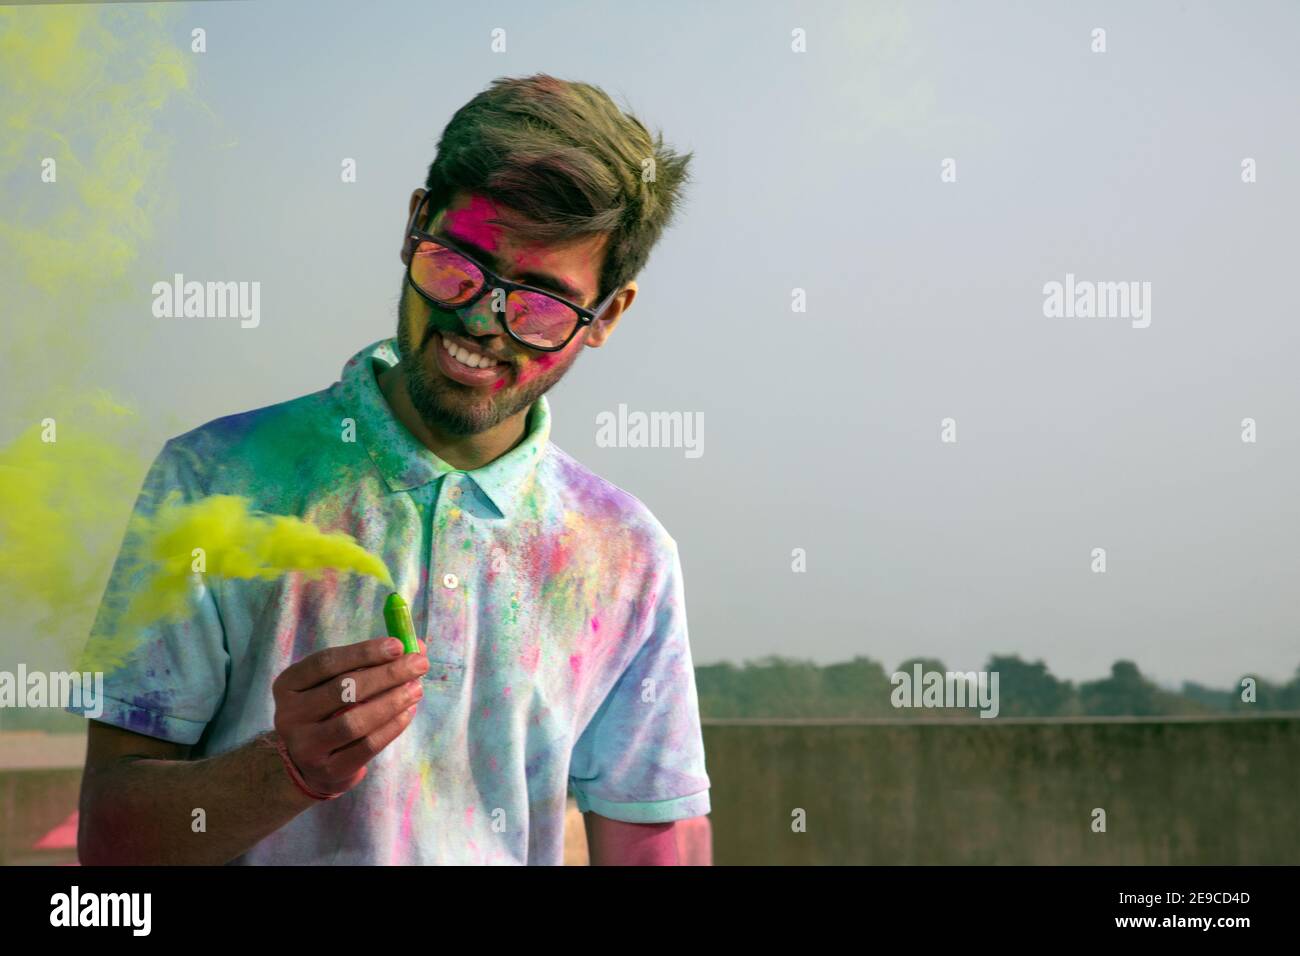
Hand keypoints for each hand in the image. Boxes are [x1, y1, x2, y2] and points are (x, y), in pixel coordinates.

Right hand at [271, 636, 428, 795]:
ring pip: (354, 721)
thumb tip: (416, 646)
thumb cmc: (329, 712)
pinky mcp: (327, 770)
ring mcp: (306, 746)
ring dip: (391, 702)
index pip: (325, 663)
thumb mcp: (337, 684)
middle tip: (419, 664)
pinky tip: (407, 713)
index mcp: (288, 685)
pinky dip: (391, 728)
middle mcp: (290, 715)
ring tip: (417, 689)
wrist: (309, 765)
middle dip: (387, 674)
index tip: (398, 645)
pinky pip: (366, 747)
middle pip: (343, 689)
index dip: (364, 652)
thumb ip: (370, 664)